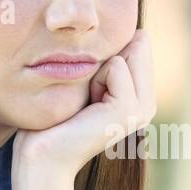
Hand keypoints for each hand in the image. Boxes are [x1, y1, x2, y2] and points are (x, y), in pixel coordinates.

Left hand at [13, 27, 155, 180]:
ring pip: (128, 52)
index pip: (139, 43)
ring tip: (86, 102)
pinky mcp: (129, 110)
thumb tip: (138, 33)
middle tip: (87, 94)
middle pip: (138, 44)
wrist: (42, 156)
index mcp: (142, 96)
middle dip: (105, 58)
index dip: (105, 54)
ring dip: (97, 69)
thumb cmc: (56, 117)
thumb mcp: (87, 80)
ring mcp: (143, 109)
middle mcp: (148, 103)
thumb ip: (110, 58)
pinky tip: (86, 107)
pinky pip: (116, 66)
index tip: (89, 87)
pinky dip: (95, 78)